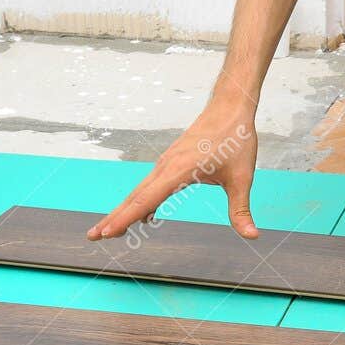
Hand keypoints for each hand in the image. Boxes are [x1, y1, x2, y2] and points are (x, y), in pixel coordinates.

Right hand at [86, 102, 258, 240]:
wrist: (230, 108)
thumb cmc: (236, 140)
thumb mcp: (242, 178)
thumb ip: (241, 210)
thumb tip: (252, 236)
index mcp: (178, 171)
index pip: (146, 200)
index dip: (126, 218)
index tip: (107, 233)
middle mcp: (166, 167)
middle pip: (134, 197)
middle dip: (113, 218)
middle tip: (92, 236)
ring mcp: (166, 164)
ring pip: (140, 191)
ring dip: (124, 211)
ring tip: (108, 230)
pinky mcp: (171, 162)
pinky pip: (151, 186)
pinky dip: (142, 202)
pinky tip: (144, 218)